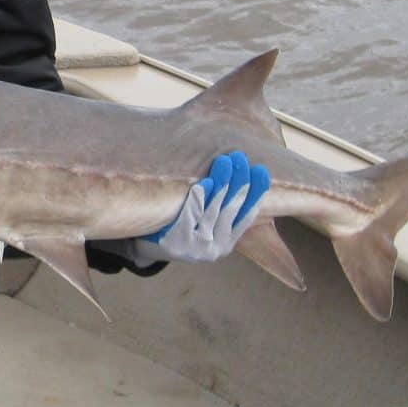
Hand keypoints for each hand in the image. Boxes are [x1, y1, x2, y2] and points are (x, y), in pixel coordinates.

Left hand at [130, 151, 269, 265]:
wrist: (146, 247)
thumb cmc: (178, 228)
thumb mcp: (203, 225)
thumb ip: (221, 210)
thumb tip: (241, 176)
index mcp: (226, 244)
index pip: (246, 215)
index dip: (255, 192)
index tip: (261, 170)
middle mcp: (215, 249)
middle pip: (231, 209)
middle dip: (238, 180)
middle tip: (239, 157)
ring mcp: (196, 248)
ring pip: (213, 211)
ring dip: (221, 184)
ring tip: (225, 161)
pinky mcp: (177, 245)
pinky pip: (190, 218)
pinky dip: (198, 200)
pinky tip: (203, 183)